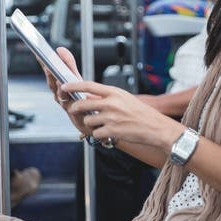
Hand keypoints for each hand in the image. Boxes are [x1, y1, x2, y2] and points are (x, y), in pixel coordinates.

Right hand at [41, 48, 86, 136]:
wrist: (91, 117)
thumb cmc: (81, 96)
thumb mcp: (75, 77)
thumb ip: (68, 64)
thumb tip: (60, 49)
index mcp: (57, 86)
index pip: (49, 73)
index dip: (44, 64)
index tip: (39, 53)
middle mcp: (59, 95)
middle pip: (52, 84)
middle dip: (50, 74)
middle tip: (47, 64)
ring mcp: (67, 105)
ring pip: (61, 95)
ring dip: (59, 87)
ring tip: (60, 78)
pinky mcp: (76, 114)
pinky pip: (73, 107)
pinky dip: (73, 100)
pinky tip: (74, 93)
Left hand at [59, 78, 179, 151]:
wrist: (155, 127)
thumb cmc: (141, 113)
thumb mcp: (124, 98)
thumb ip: (107, 97)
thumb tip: (89, 98)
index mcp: (114, 92)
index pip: (89, 85)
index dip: (73, 86)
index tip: (64, 87)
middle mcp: (111, 103)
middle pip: (82, 104)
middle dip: (75, 108)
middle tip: (75, 110)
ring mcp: (111, 117)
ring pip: (88, 120)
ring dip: (91, 124)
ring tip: (103, 124)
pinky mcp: (112, 131)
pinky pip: (95, 133)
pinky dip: (99, 134)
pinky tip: (108, 133)